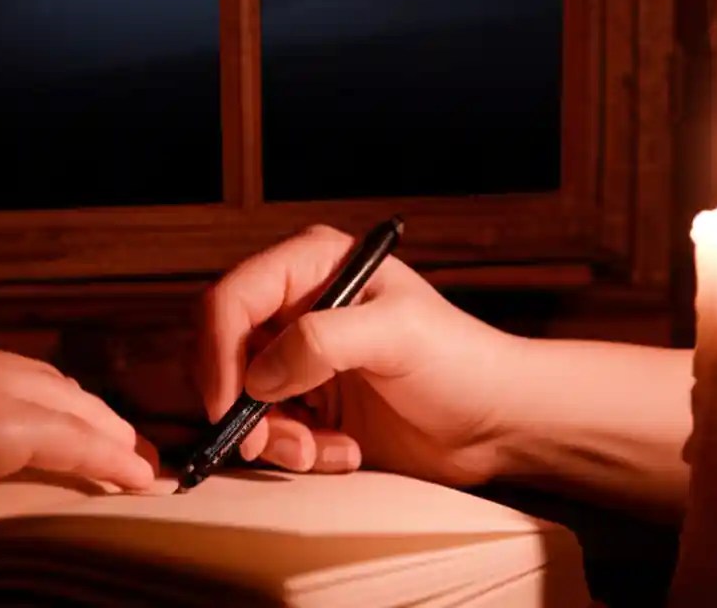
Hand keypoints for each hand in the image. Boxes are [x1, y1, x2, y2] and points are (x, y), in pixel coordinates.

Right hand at [0, 332, 157, 528]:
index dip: (36, 396)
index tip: (57, 416)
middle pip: (45, 382)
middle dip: (83, 409)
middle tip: (115, 437)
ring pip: (70, 405)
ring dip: (106, 432)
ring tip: (135, 459)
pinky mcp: (3, 425)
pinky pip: (76, 442)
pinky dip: (110, 460)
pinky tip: (135, 478)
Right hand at [198, 225, 522, 486]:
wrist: (497, 421)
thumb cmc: (462, 362)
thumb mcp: (397, 335)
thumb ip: (321, 341)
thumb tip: (258, 375)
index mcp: (314, 265)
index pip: (233, 298)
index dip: (219, 351)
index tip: (228, 403)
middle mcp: (298, 304)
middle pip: (224, 350)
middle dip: (241, 403)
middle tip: (266, 442)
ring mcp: (300, 354)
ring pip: (240, 398)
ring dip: (275, 435)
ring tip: (324, 451)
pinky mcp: (309, 399)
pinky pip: (269, 428)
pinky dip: (297, 450)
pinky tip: (344, 450)